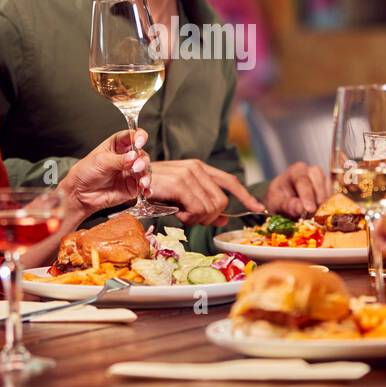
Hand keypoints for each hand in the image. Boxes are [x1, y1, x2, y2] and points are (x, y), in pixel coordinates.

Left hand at [59, 129, 149, 225]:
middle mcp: (126, 157)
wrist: (80, 194)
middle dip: (142, 160)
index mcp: (118, 144)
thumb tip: (133, 156)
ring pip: (145, 170)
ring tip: (142, 182)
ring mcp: (130, 172)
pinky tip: (146, 191)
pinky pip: (144, 186)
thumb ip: (119, 160)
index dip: (139, 137)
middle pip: (142, 154)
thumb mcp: (101, 161)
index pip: (133, 136)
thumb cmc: (86, 172)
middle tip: (136, 167)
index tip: (139, 143)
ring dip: (146, 175)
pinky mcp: (132, 187)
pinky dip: (147, 189)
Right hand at [144, 159, 263, 226]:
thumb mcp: (181, 198)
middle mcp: (196, 168)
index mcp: (199, 168)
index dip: (246, 196)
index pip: (230, 181)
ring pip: (210, 208)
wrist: (127, 183)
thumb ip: (203, 205)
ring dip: (196, 219)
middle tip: (191, 218)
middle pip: (221, 201)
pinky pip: (197, 210)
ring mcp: (188, 175)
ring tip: (181, 215)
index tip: (258, 209)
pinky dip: (188, 219)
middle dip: (209, 216)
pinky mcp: (180, 184)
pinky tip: (177, 214)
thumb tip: (223, 219)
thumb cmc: (152, 191)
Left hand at [264, 162, 329, 217]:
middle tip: (315, 213)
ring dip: (324, 201)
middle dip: (317, 196)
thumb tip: (300, 208)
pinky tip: (323, 212)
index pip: (302, 179)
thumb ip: (286, 205)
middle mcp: (310, 171)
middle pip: (318, 179)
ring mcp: (322, 178)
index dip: (307, 195)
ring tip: (317, 214)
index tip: (309, 209)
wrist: (284, 202)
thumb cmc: (278, 200)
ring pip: (328, 186)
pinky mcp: (329, 188)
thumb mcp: (276, 203)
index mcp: (295, 171)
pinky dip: (330, 203)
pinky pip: (334, 194)